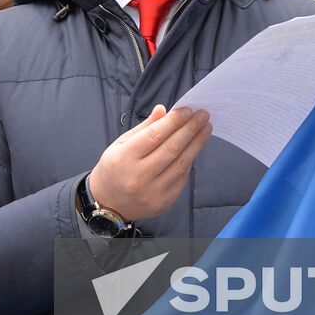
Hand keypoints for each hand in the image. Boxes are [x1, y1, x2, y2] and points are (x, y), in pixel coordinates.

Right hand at [88, 105, 211, 221]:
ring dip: (196, 144)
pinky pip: (182, 178)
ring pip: (180, 164)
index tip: (188, 110)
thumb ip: (143, 128)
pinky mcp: (164, 202)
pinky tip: (196, 148)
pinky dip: (190, 160)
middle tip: (202, 115)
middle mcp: (138, 177)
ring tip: (206, 128)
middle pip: (171, 149)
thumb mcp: (120, 144)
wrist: (109, 204)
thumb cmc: (114, 169)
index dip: (173, 121)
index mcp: (124, 158)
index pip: (154, 136)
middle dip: (190, 129)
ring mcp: (152, 192)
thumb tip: (163, 110)